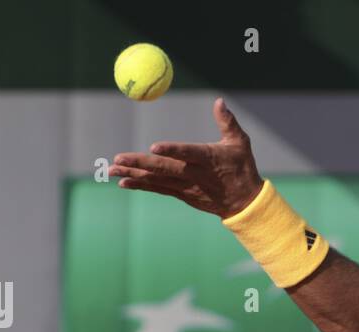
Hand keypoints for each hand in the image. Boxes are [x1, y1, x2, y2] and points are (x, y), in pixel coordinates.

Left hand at [110, 97, 264, 217]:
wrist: (245, 203)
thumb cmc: (242, 168)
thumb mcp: (240, 143)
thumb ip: (227, 121)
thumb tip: (219, 101)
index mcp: (208, 159)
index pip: (188, 153)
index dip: (171, 150)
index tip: (154, 146)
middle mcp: (194, 175)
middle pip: (164, 168)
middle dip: (139, 163)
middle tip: (119, 158)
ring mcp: (186, 187)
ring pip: (156, 180)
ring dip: (134, 174)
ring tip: (113, 169)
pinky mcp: (182, 194)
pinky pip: (157, 189)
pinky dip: (141, 185)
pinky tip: (124, 181)